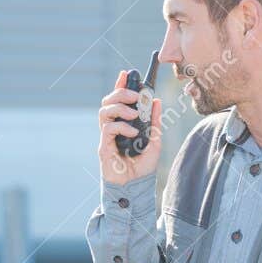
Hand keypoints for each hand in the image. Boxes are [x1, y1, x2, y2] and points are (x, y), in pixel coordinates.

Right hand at [98, 70, 162, 185]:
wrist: (136, 188)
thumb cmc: (142, 168)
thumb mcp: (155, 140)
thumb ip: (155, 122)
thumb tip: (157, 101)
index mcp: (122, 125)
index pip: (118, 100)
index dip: (120, 85)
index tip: (126, 74)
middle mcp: (112, 129)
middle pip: (107, 102)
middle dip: (120, 92)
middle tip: (135, 95)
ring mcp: (106, 138)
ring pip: (104, 111)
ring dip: (120, 107)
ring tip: (134, 113)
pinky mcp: (104, 148)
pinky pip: (108, 129)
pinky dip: (121, 127)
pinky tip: (132, 133)